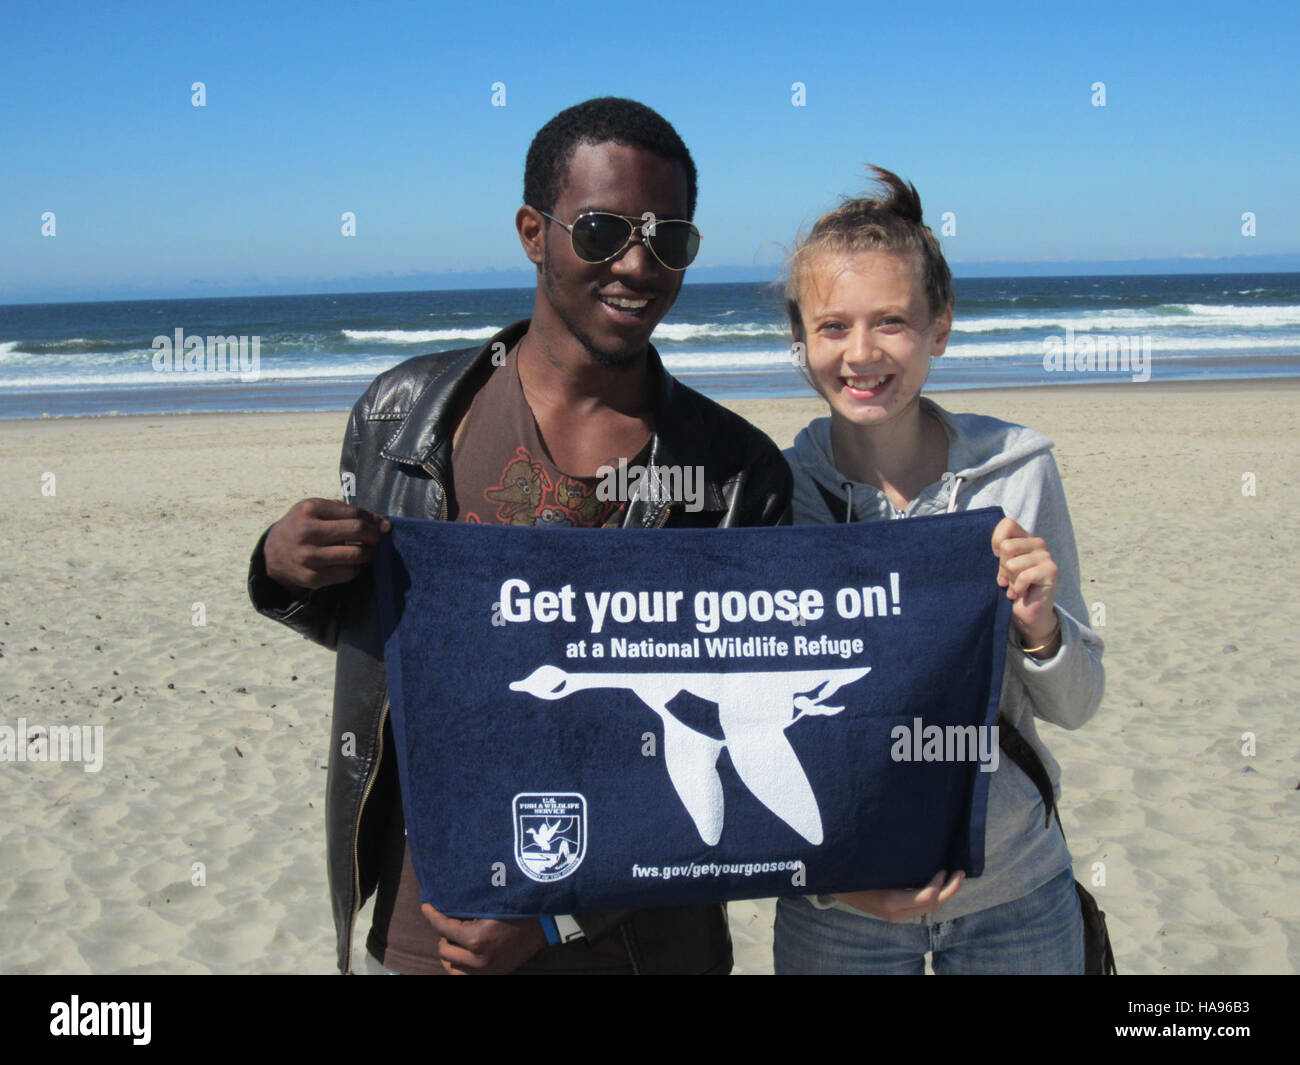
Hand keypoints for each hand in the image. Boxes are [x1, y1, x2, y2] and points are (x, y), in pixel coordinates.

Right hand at [264, 498, 389, 593]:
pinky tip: (351, 563)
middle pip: (357, 530)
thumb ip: (346, 511)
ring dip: (368, 553)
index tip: (380, 525)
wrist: (273, 554)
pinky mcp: (312, 577)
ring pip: (356, 554)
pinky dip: (355, 568)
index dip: (372, 519)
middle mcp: (308, 532)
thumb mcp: (316, 509)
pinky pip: (348, 573)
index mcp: (310, 509)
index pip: (354, 512)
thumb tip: (383, 524)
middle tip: (376, 538)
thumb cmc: (302, 526)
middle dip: (374, 535)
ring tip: (367, 551)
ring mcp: (309, 556)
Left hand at [421, 905, 548, 974]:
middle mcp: (479, 959)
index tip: (426, 906)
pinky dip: (457, 966)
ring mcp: (486, 971)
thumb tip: (443, 908)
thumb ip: (465, 909)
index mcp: (477, 939)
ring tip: (453, 939)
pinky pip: (463, 976)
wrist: (545, 923)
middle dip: (443, 933)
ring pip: (451, 966)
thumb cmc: (517, 907)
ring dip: (449, 951)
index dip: (431, 914)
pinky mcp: (493, 975)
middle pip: (444, 948)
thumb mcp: (489, 904)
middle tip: (451, 920)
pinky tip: (460, 954)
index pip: (442, 927)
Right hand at [833, 869, 963, 922]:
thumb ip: (895, 862)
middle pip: (932, 906)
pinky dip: (934, 894)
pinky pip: (921, 906)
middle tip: (961, 871)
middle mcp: (896, 913)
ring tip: (954, 876)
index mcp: (890, 902)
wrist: (833, 885)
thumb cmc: (852, 870)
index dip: (940, 884)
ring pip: (929, 908)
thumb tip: (921, 847)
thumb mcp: (871, 864)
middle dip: (950, 890)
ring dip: (944, 893)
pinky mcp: (896, 912)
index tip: (943, 867)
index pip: (926, 898)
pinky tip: (938, 881)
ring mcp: (896, 915)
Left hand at [991, 516, 1059, 652]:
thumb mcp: (1000, 566)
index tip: (996, 556)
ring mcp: (1046, 556)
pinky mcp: (1051, 570)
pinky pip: (1023, 576)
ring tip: (1016, 586)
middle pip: (1006, 547)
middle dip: (1002, 567)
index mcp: (1024, 538)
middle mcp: (1038, 543)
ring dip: (1011, 580)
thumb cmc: (1011, 588)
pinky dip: (1018, 589)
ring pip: (1012, 563)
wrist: (1027, 614)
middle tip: (1008, 579)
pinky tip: (1021, 593)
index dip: (996, 540)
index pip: (1008, 523)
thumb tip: (995, 545)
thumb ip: (999, 551)